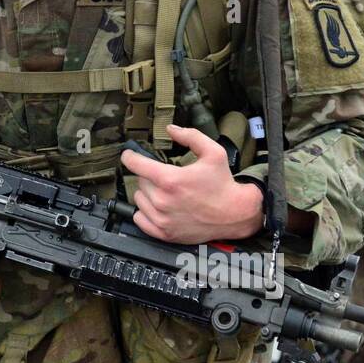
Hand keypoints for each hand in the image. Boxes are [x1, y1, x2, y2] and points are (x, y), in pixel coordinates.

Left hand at [119, 123, 263, 243]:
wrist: (234, 214)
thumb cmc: (223, 183)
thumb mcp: (213, 152)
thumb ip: (190, 136)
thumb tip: (170, 129)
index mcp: (171, 180)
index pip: (136, 165)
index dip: (130, 157)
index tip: (129, 155)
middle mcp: (162, 201)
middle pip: (140, 181)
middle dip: (150, 176)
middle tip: (166, 177)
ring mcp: (162, 219)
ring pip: (139, 199)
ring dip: (147, 194)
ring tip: (165, 193)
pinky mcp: (164, 233)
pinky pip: (140, 219)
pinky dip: (145, 212)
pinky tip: (158, 208)